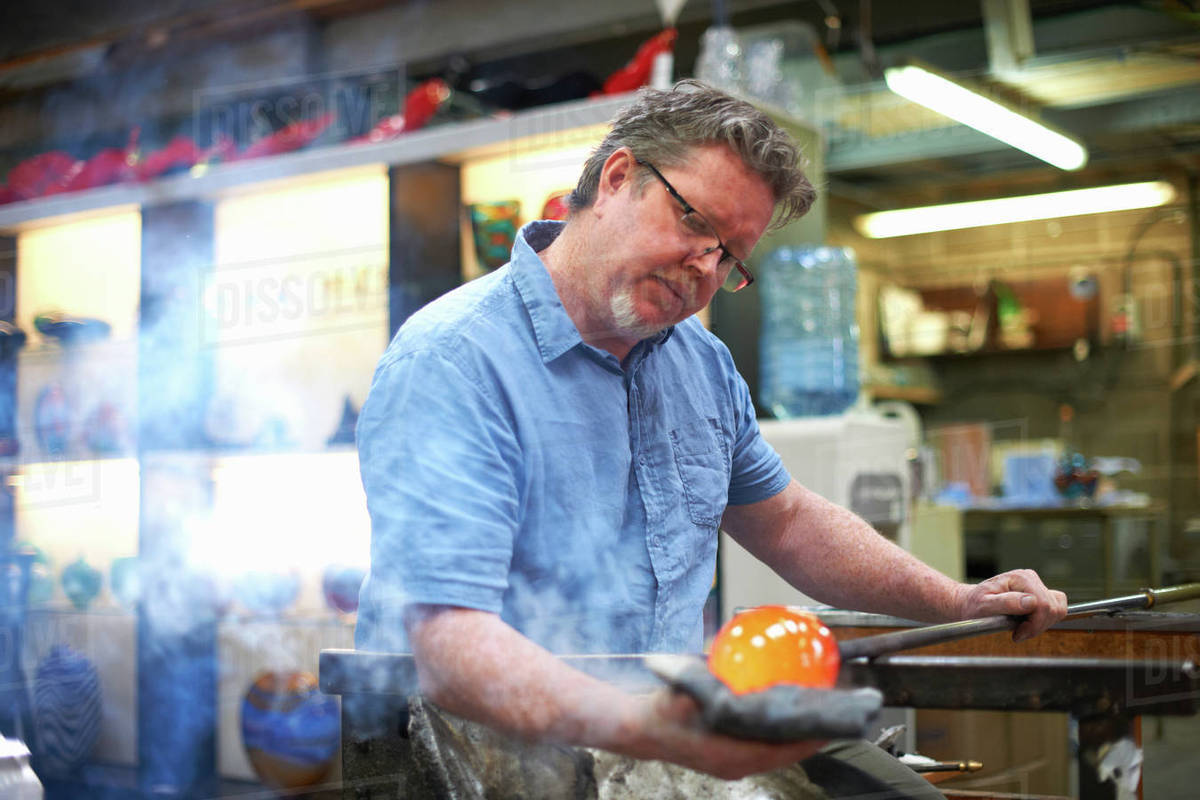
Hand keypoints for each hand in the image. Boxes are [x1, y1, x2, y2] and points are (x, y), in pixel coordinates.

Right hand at [623, 689, 825, 780]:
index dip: (813, 734)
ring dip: (800, 733)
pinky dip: (782, 732)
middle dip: (814, 732)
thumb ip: (702, 679)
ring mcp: (736, 763)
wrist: (638, 731)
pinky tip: (788, 711)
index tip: (836, 716)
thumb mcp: (681, 695)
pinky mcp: (732, 757)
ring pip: (781, 750)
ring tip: (821, 710)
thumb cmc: (660, 712)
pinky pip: (768, 746)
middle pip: (789, 751)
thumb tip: (719, 652)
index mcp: (732, 754)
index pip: (786, 748)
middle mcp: (739, 764)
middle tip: (838, 709)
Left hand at [956, 569, 1067, 641]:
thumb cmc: (975, 605)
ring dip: (1042, 624)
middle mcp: (1030, 578)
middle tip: (1018, 632)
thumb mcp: (984, 605)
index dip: (1034, 625)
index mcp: (1020, 578)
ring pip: (1058, 609)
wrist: (971, 603)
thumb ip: (1006, 603)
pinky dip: (1045, 620)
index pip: (1044, 605)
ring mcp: (1036, 585)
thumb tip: (1031, 602)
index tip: (1018, 634)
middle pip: (1053, 608)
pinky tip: (1027, 623)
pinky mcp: (1039, 593)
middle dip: (1038, 626)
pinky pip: (1056, 609)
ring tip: (1021, 628)